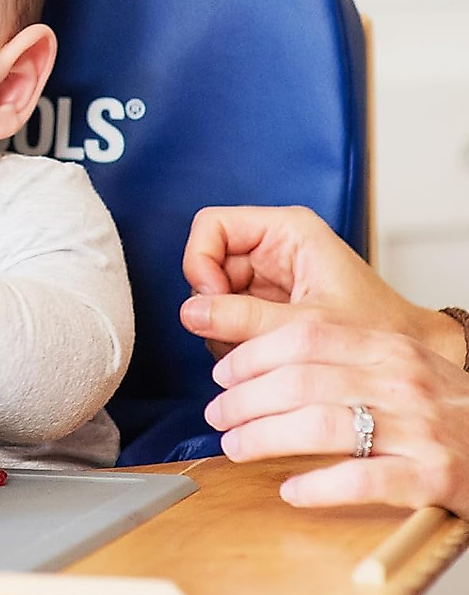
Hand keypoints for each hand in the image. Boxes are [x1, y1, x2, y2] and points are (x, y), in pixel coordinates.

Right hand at [178, 206, 456, 362]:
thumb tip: (189, 313)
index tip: (212, 298)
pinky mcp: (264, 309)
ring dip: (223, 330)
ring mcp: (265, 280)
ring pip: (212, 297)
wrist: (405, 368)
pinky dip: (234, 344)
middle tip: (238, 336)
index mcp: (285, 231)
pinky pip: (227, 321)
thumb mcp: (307, 325)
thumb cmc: (377, 333)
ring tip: (260, 352)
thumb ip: (245, 318)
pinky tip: (262, 358)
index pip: (211, 226)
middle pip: (207, 264)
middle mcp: (270, 250)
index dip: (201, 260)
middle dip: (215, 306)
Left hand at [204, 317, 468, 516]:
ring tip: (236, 447)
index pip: (302, 336)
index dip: (251, 356)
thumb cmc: (442, 409)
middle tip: (218, 416)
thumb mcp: (396, 365)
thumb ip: (337, 356)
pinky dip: (319, 486)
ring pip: (321, 425)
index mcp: (386, 346)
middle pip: (300, 381)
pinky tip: (292, 490)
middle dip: (245, 400)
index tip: (222, 374)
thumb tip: (254, 360)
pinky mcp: (435, 477)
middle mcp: (402, 380)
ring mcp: (419, 429)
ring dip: (265, 438)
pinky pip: (363, 480)